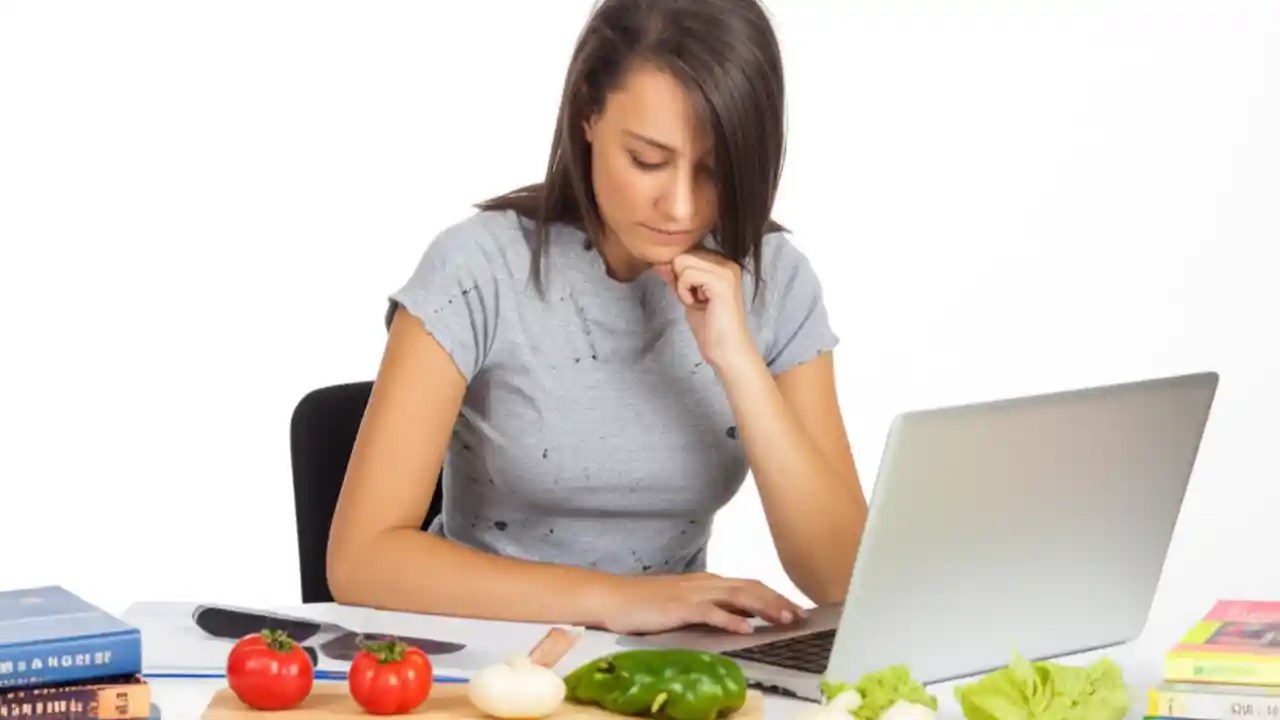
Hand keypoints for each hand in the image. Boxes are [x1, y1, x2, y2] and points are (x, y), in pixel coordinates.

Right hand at [596, 571, 807, 635]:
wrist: (613, 597)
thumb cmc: (646, 603)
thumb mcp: (684, 603)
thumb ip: (710, 607)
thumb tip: (739, 618)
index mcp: (708, 583)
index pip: (749, 586)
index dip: (775, 596)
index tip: (796, 609)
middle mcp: (705, 584)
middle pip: (750, 588)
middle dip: (778, 600)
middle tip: (800, 616)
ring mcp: (693, 594)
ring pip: (737, 596)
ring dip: (764, 607)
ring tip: (784, 619)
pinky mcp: (679, 607)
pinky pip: (710, 612)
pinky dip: (730, 620)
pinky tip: (745, 629)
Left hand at [654, 251, 758, 371]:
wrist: (727, 350)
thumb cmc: (710, 328)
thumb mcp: (688, 297)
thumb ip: (677, 279)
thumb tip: (660, 263)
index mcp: (722, 264)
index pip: (687, 253)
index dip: (679, 274)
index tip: (690, 295)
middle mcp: (727, 263)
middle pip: (683, 255)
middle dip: (679, 279)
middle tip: (694, 299)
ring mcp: (725, 270)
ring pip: (682, 262)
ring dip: (682, 286)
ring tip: (697, 302)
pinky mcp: (721, 281)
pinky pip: (687, 274)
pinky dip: (684, 291)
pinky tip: (698, 304)